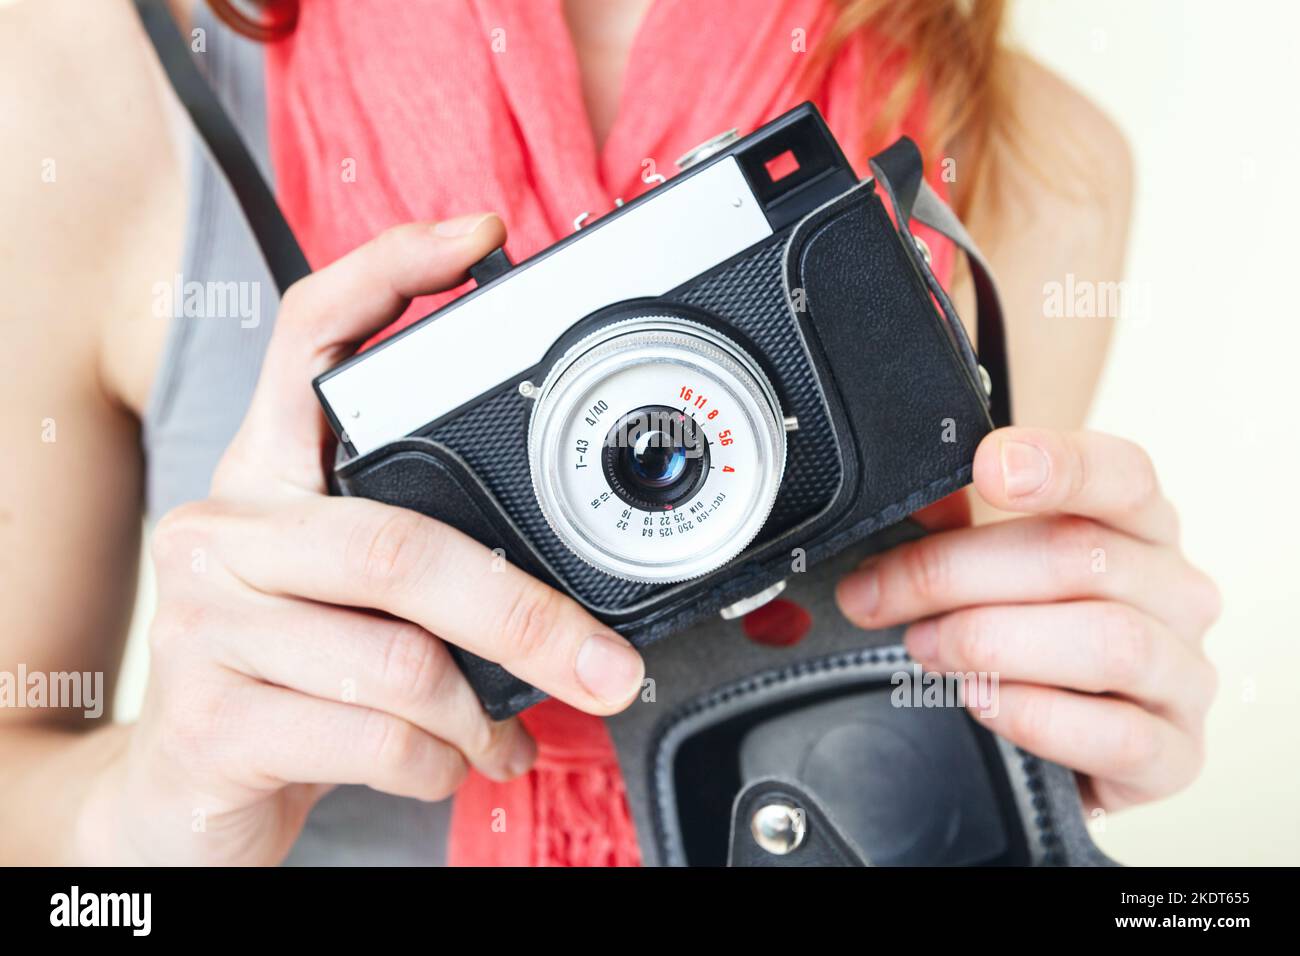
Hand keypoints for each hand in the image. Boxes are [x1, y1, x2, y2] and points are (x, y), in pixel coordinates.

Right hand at [77, 216, 645, 864]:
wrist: (184, 798)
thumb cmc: (291, 678)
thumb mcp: (350, 597)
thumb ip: (427, 561)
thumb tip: (567, 593)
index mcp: (267, 479)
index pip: (308, 340)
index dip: (388, 275)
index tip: (477, 236)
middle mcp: (226, 532)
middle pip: (399, 543)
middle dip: (525, 618)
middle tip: (604, 665)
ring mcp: (207, 624)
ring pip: (400, 659)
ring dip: (484, 713)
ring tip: (501, 732)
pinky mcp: (214, 721)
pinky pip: (378, 739)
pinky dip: (443, 765)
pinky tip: (450, 764)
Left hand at [835, 427, 1220, 811]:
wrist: (1065, 744)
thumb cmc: (1029, 635)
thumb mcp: (991, 566)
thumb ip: (958, 527)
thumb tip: (915, 500)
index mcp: (1141, 526)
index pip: (1123, 474)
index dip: (1058, 463)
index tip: (986, 465)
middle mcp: (1177, 591)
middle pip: (1080, 556)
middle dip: (954, 571)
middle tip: (878, 591)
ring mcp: (1186, 674)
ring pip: (1108, 640)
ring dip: (992, 641)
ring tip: (924, 647)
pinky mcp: (1177, 754)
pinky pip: (1118, 734)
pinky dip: (1034, 715)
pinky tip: (980, 701)